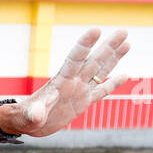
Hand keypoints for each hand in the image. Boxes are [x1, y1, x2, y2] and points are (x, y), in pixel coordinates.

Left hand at [5, 28, 129, 137]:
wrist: (28, 123)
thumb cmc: (25, 117)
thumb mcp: (29, 116)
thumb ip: (34, 114)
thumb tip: (37, 115)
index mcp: (61, 81)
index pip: (75, 58)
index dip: (85, 44)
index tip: (96, 30)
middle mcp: (74, 82)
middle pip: (94, 60)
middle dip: (109, 46)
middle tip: (124, 31)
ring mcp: (80, 90)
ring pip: (101, 71)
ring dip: (114, 57)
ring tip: (127, 42)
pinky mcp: (84, 102)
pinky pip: (102, 91)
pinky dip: (113, 84)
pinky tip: (126, 74)